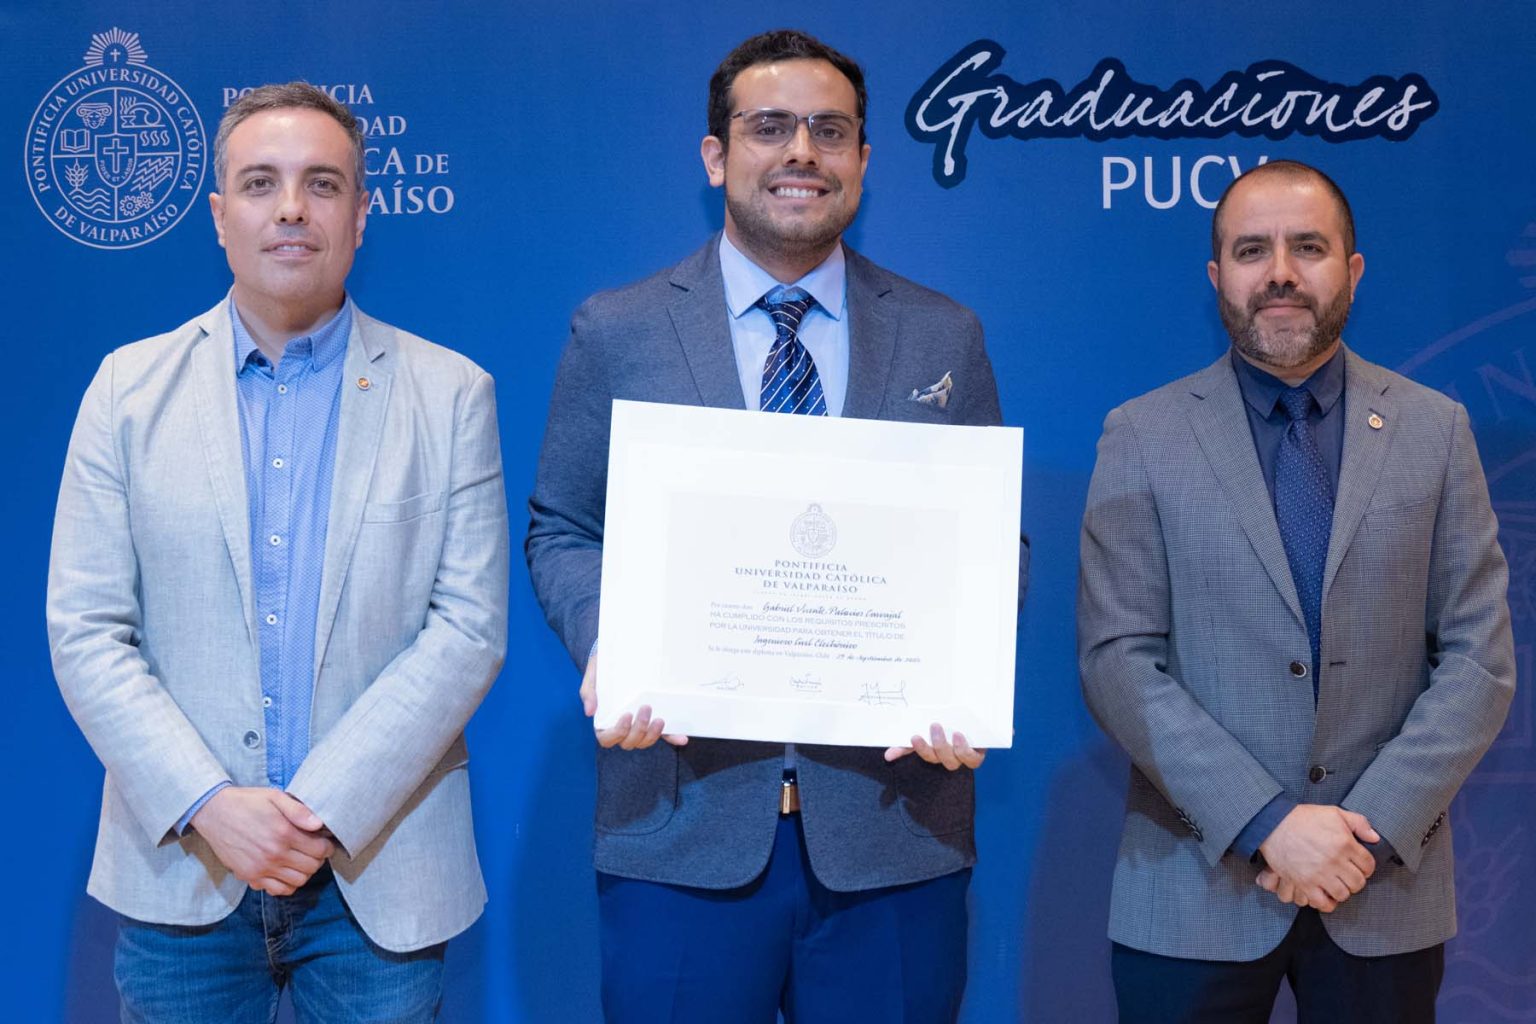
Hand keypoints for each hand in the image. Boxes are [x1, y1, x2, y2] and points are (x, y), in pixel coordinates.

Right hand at [190, 787, 334, 895]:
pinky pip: (278, 890)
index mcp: (284, 834)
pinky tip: (285, 870)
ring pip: (297, 882)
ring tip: (300, 860)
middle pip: (311, 868)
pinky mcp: (249, 877)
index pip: (320, 851)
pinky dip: (287, 884)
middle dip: (318, 859)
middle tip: (314, 850)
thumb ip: (299, 810)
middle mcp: (274, 855)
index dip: (327, 847)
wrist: (214, 812)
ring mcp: (261, 869)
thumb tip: (319, 824)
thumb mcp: (275, 797)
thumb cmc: (247, 802)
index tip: (325, 841)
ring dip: (304, 872)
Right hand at [580, 652, 687, 749]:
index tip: (626, 715)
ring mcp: (638, 725)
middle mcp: (622, 727)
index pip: (608, 739)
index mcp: (605, 721)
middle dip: (638, 730)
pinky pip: (663, 735)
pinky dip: (672, 738)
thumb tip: (589, 712)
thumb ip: (589, 692)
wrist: (619, 656)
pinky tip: (682, 739)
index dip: (617, 733)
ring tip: (660, 719)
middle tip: (646, 708)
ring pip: (644, 741)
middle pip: (629, 742)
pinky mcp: (652, 721)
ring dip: (653, 735)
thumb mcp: (593, 676)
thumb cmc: (602, 669)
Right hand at [885, 724, 985, 769]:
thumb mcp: (928, 730)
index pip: (927, 756)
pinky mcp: (980, 752)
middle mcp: (951, 757)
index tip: (914, 737)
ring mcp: (965, 756)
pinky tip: (959, 737)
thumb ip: (907, 743)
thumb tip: (887, 755)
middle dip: (935, 746)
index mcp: (938, 752)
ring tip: (951, 732)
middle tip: (934, 726)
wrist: (976, 716)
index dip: (920, 749)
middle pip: (941, 760)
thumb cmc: (948, 726)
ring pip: (955, 761)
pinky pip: (972, 759)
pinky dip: (965, 750)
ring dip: (951, 748)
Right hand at [1255, 804, 1378, 911]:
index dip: (1367, 867)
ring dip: (1342, 891)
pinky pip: (1322, 903)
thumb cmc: (1304, 818)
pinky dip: (1326, 903)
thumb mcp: (1334, 812)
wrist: (1274, 824)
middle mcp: (1335, 861)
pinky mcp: (1304, 883)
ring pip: (1343, 894)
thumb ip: (1359, 823)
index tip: (1360, 866)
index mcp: (1345, 843)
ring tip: (1336, 884)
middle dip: (1356, 880)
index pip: (1368, 865)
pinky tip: (1325, 895)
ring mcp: (1319, 874)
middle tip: (1348, 876)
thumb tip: (1375, 838)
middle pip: (1358, 883)